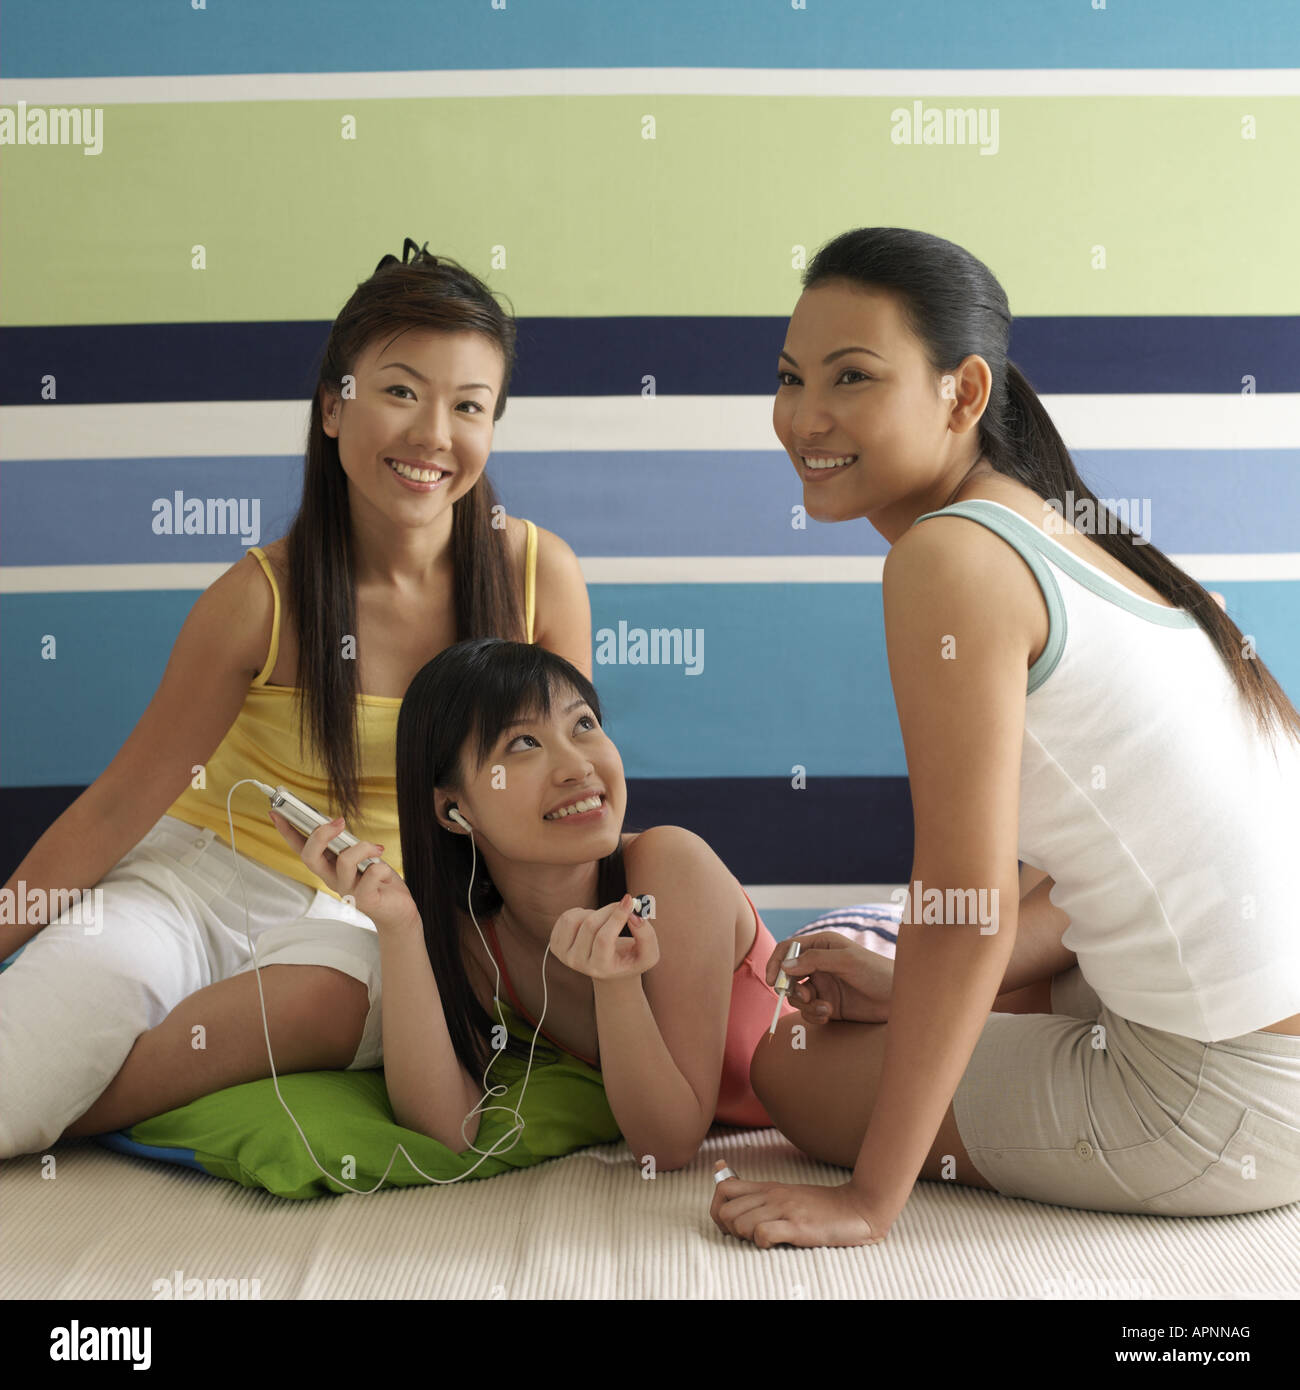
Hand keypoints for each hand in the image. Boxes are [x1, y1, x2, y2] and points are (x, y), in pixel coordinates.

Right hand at [269, 810, 420, 936]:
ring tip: (377, 850)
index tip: (276, 812)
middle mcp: (331, 879)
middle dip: (321, 835)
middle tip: (340, 821)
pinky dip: (382, 867)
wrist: (397, 909)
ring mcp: (346, 891)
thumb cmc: (377, 879)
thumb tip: (335, 822)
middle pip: (310, 857)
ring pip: (345, 861)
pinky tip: (385, 872)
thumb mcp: (359, 855)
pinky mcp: (365, 900)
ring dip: (363, 848)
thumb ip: (346, 843)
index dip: (287, 831)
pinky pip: (372, 874)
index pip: (300, 848)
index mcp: (327, 867)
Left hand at [549, 894, 659, 980]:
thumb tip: (634, 914)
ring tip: (604, 920)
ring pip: (574, 919)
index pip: (604, 939)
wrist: (610, 968)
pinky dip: (581, 913)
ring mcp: (564, 955)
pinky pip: (565, 917)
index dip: (617, 916)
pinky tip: (590, 922)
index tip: (629, 899)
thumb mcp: (648, 953)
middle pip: (590, 926)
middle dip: (610, 909)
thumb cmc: (631, 958)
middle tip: (623, 905)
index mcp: (601, 969)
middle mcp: (578, 964)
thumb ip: (646, 936)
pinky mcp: (555, 945)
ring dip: (594, 912)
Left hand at [709, 1160, 892, 1248]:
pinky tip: (775, 1242)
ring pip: (740, 1223)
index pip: (722, 1188)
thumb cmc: (819, 1205)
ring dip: (746, 1237)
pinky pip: (763, 1233)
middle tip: (747, 1237)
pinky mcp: (797, 1226)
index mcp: (767, 1187)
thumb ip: (755, 1189)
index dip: (718, 1209)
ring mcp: (784, 1209)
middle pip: (725, 1211)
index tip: (731, 1224)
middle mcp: (772, 1195)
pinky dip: (763, 1243)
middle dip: (729, 1230)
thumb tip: (720, 1166)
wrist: (857, 1208)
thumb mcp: (784, 1192)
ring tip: (763, 1239)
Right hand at [768, 931, 893, 1024]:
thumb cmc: (878, 972)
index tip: (773, 980)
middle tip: (805, 998)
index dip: (777, 962)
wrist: (899, 999)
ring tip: (825, 1009)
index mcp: (822, 945)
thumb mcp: (847, 961)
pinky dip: (813, 1015)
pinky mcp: (828, 1004)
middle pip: (788, 975)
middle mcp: (819, 964)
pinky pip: (808, 1011)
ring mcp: (823, 985)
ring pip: (797, 995)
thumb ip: (815, 960)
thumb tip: (785, 966)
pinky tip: (828, 1015)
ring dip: (806, 1005)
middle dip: (792, 988)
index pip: (789, 949)